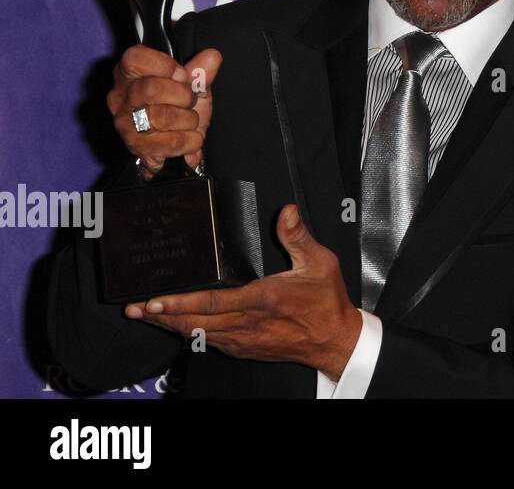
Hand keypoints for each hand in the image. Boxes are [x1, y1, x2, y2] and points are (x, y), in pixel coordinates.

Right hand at [107, 45, 221, 177]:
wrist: (174, 141)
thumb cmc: (178, 105)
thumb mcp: (192, 85)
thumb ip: (200, 71)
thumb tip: (212, 56)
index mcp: (130, 73)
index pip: (135, 59)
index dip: (166, 66)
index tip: (183, 75)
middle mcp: (121, 97)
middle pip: (152, 89)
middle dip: (183, 95)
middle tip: (190, 100)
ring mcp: (125, 123)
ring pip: (162, 117)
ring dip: (189, 119)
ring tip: (191, 120)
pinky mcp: (136, 147)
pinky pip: (170, 143)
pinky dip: (191, 140)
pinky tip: (191, 136)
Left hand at [125, 205, 362, 379]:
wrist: (335, 341)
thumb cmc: (327, 302)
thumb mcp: (320, 263)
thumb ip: (298, 237)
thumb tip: (286, 212)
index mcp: (261, 300)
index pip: (211, 303)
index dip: (178, 303)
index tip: (152, 301)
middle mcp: (246, 324)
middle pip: (193, 323)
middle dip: (160, 316)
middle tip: (132, 307)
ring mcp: (243, 340)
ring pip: (197, 335)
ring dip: (170, 325)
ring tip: (145, 314)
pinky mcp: (244, 348)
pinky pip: (209, 341)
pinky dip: (189, 333)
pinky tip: (177, 325)